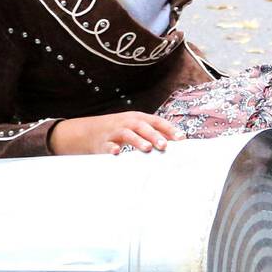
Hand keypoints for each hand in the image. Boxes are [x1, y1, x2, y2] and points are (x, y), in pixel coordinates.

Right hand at [48, 112, 186, 155]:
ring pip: (127, 135)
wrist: (90, 131)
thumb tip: (178, 140)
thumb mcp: (137, 127)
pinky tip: (117, 152)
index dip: (169, 129)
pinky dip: (112, 148)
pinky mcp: (103, 143)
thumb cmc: (120, 130)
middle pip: (143, 127)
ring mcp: (115, 132)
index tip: (181, 138)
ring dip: (137, 141)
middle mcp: (128, 123)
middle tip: (164, 145)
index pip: (156, 121)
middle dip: (154, 136)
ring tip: (147, 148)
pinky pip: (108, 145)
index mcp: (138, 118)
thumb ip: (155, 132)